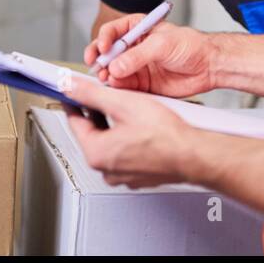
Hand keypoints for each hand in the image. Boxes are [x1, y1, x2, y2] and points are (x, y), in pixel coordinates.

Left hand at [63, 77, 195, 187]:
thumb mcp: (123, 103)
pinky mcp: (138, 175)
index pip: (74, 122)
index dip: (74, 101)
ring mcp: (123, 175)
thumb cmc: (165, 134)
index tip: (72, 91)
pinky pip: (125, 153)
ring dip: (113, 124)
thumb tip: (70, 87)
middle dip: (97, 112)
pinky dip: (127, 138)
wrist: (193, 154)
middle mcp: (107, 169)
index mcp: (97, 154)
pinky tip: (139, 126)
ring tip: (126, 107)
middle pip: (92, 132)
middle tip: (104, 94)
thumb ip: (91, 94)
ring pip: (110, 142)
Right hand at [84, 12, 215, 97]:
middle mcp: (133, 47)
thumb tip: (117, 66)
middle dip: (100, 59)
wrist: (208, 66)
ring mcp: (136, 66)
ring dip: (107, 74)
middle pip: (108, 52)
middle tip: (96, 66)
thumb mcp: (163, 44)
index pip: (112, 31)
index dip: (104, 40)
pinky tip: (117, 86)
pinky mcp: (142, 83)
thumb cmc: (191, 46)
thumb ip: (138, 56)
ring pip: (113, 70)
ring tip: (107, 78)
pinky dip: (118, 87)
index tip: (103, 49)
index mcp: (137, 28)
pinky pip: (124, 86)